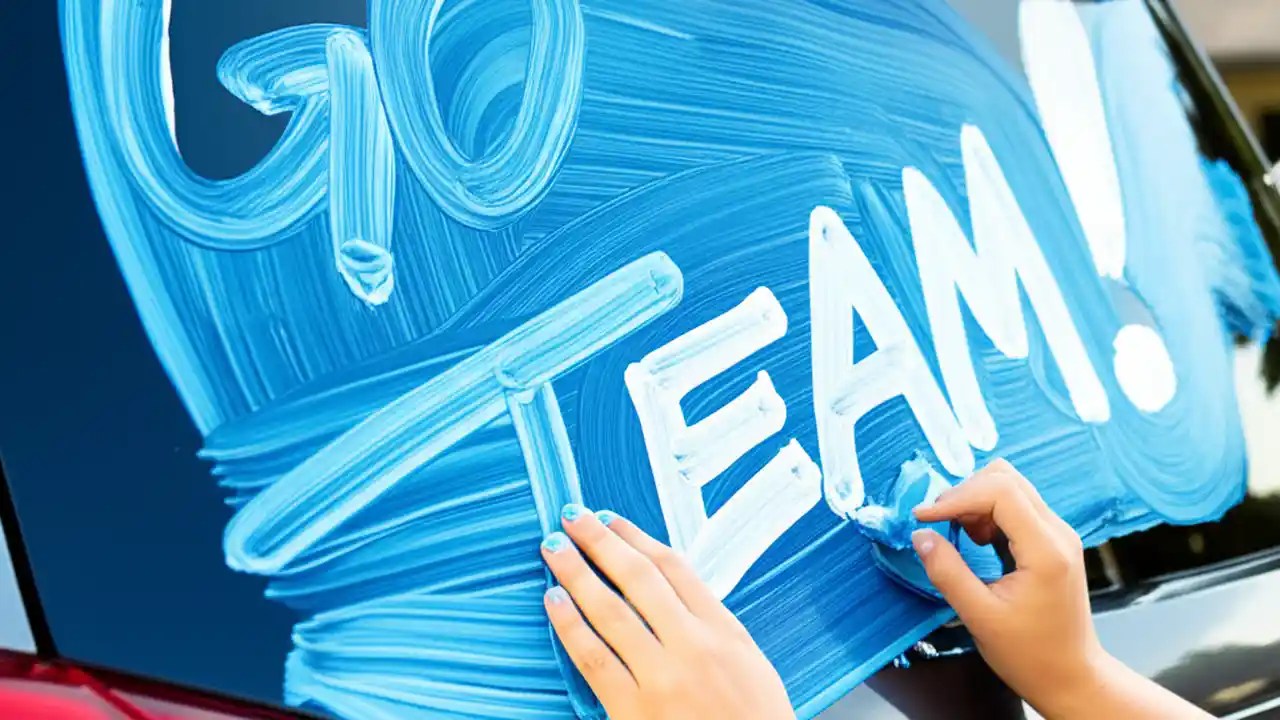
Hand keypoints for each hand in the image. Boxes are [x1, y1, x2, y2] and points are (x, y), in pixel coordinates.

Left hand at [540, 504, 794, 719]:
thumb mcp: (750, 666)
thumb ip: (714, 627)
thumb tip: (672, 593)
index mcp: (725, 631)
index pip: (673, 568)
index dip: (635, 537)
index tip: (610, 519)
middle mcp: (693, 647)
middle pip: (637, 577)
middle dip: (600, 541)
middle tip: (571, 515)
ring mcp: (662, 678)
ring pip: (610, 610)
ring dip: (576, 572)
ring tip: (553, 547)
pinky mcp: (633, 710)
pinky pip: (593, 657)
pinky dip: (570, 624)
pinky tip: (553, 600)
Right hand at [913, 459, 1209, 718]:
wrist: (1071, 676)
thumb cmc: (1030, 654)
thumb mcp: (979, 616)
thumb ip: (947, 572)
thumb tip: (921, 536)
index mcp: (1045, 550)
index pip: (999, 492)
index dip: (956, 497)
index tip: (923, 518)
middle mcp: (1058, 533)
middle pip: (1006, 478)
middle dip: (964, 494)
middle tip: (938, 523)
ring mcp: (1058, 535)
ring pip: (1011, 487)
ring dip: (976, 501)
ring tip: (958, 534)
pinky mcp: (1053, 541)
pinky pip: (1017, 506)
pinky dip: (988, 513)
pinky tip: (976, 541)